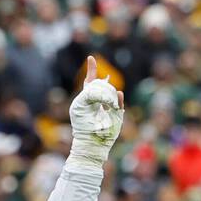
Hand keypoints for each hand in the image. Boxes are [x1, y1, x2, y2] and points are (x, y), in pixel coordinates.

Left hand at [68, 55, 123, 169]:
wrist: (91, 142)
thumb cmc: (82, 125)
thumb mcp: (81, 104)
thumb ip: (91, 92)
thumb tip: (111, 92)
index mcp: (87, 99)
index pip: (90, 82)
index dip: (91, 70)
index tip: (91, 58)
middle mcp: (99, 102)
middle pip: (102, 85)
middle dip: (103, 87)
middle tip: (101, 98)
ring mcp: (109, 109)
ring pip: (111, 92)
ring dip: (109, 95)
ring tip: (108, 104)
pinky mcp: (117, 116)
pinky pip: (119, 103)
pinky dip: (118, 98)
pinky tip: (118, 96)